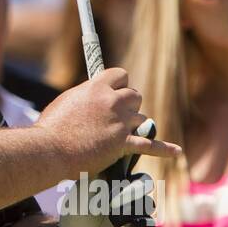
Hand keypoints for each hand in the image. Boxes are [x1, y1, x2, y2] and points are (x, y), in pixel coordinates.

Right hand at [37, 67, 180, 174]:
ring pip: (141, 119)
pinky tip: (176, 151)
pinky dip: (165, 149)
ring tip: (118, 135)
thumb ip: (86, 95)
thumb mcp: (67, 101)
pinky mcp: (123, 144)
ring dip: (134, 126)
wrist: (50, 150)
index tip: (114, 91)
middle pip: (135, 95)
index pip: (121, 74)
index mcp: (96, 87)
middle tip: (116, 116)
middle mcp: (112, 101)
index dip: (119, 83)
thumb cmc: (51, 127)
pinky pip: (150, 145)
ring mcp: (120, 123)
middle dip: (129, 105)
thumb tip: (94, 95)